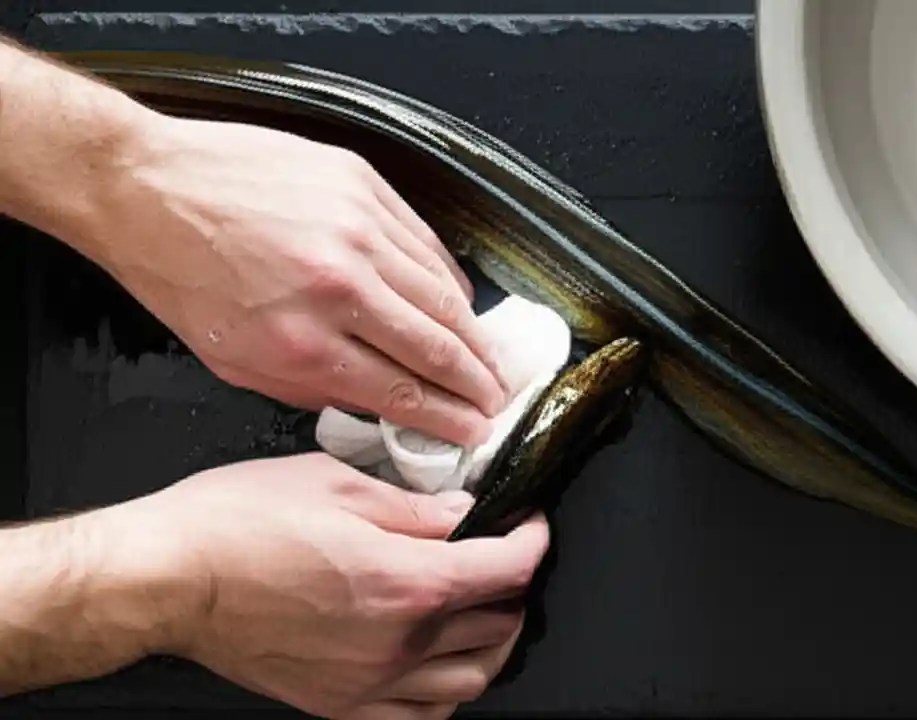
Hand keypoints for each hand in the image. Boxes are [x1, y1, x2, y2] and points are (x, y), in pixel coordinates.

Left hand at [76, 114, 506, 446]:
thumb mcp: (236, 361)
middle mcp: (339, 285)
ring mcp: (358, 228)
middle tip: (497, 399)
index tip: (473, 429)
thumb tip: (381, 400)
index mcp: (303, 340)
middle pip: (438, 345)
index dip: (448, 417)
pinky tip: (458, 302)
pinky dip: (449, 279)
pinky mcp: (363, 186)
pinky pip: (427, 242)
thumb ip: (315, 387)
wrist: (146, 186)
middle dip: (478, 382)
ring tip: (489, 359)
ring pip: (444, 293)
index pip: (403, 391)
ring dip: (474, 334)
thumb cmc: (180, 274)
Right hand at [128, 453, 548, 718]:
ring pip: (472, 679)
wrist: (169, 578)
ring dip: (491, 641)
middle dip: (514, 585)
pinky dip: (447, 691)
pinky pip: (422, 717)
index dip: (531, 539)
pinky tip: (439, 662)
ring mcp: (369, 682)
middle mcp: (398, 642)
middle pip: (499, 624)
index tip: (527, 522)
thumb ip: (415, 505)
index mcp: (406, 581)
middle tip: (502, 555)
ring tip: (480, 609)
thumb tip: (464, 512)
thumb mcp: (338, 484)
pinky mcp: (339, 705)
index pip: (507, 568)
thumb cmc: (239, 524)